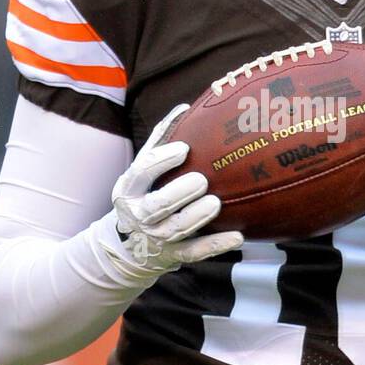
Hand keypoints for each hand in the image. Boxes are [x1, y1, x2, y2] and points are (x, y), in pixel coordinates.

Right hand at [103, 102, 242, 282]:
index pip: (142, 173)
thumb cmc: (142, 196)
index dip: (162, 161)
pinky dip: (215, 246)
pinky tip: (237, 236)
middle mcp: (140, 216)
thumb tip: (185, 108)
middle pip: (157, 205)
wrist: (127, 248)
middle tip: (202, 180)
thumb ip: (159, 141)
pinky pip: (195, 253)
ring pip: (176, 229)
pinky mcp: (173, 256)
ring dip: (197, 217)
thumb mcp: (139, 172)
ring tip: (215, 202)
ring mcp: (156, 238)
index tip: (184, 149)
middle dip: (178, 192)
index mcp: (130, 189)